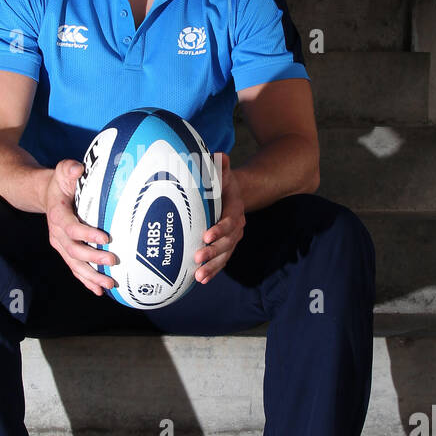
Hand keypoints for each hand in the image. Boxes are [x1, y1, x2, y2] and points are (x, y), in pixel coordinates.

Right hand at [44, 159, 117, 295]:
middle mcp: (57, 233)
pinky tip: (99, 290)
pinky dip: (86, 281)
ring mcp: (61, 245)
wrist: (48, 195)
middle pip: (74, 250)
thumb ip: (68, 169)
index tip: (105, 238)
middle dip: (93, 258)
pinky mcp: (66, 252)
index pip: (71, 227)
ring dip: (91, 276)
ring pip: (75, 265)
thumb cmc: (61, 183)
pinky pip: (75, 269)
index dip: (86, 234)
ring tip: (109, 283)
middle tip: (113, 261)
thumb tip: (78, 168)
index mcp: (58, 215)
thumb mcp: (63, 171)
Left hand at [193, 152, 244, 283]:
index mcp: (235, 210)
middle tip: (198, 257)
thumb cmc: (222, 183)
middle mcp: (237, 227)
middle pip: (227, 243)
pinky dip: (213, 271)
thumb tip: (220, 156)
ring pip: (224, 256)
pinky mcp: (225, 248)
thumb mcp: (222, 172)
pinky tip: (201, 280)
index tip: (207, 235)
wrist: (233, 195)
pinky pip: (221, 262)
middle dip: (213, 252)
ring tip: (199, 276)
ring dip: (212, 267)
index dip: (220, 229)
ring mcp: (232, 240)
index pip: (229, 221)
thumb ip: (221, 166)